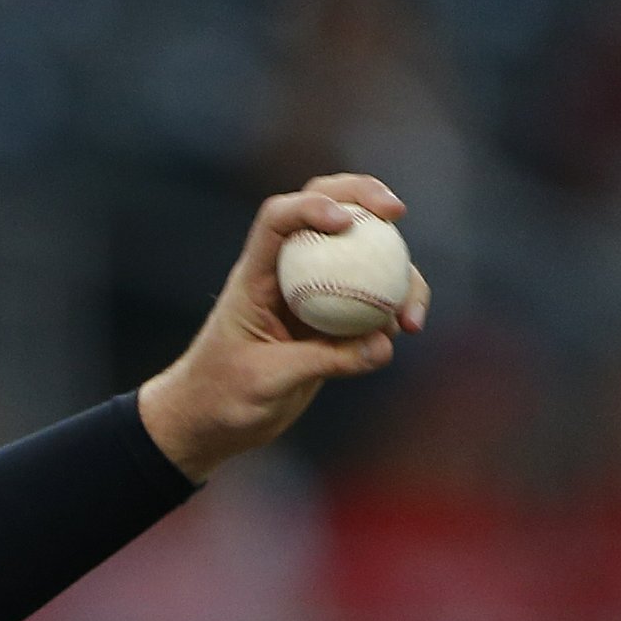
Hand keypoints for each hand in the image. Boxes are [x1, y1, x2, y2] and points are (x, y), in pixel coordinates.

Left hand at [136, 173, 431, 481]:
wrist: (209, 423)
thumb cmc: (221, 397)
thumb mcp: (268, 380)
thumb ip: (324, 361)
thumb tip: (385, 345)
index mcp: (254, 277)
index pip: (277, 220)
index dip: (311, 206)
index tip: (346, 222)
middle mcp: (286, 274)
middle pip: (326, 209)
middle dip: (364, 197)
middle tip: (397, 212)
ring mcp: (313, 292)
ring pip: (362, 254)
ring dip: (396, 268)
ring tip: (411, 317)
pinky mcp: (333, 318)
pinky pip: (373, 298)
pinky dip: (395, 305)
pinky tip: (406, 330)